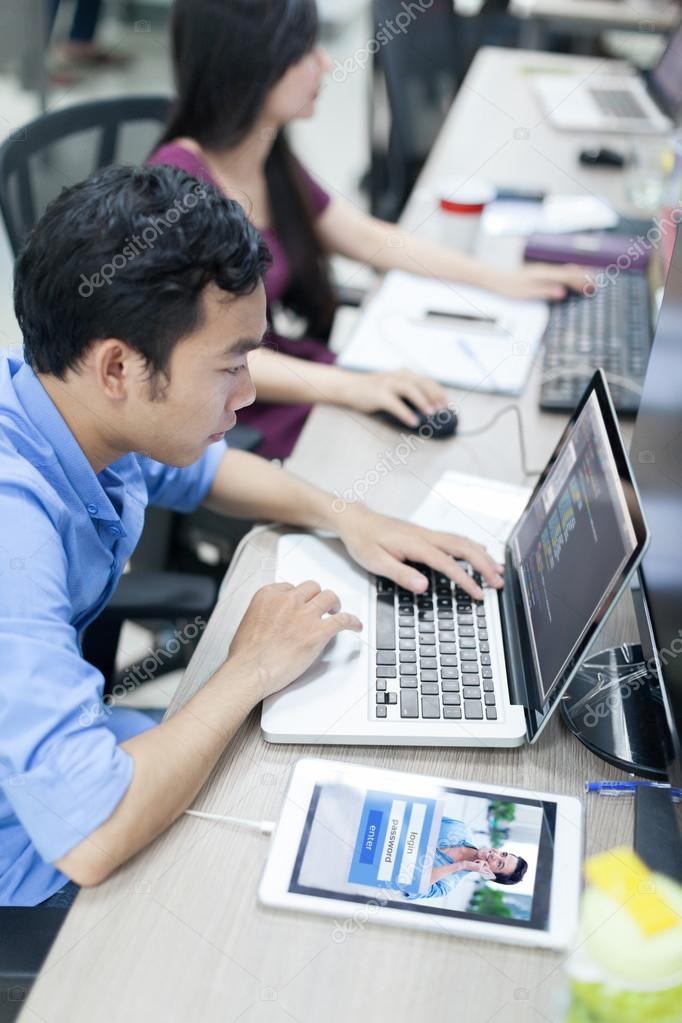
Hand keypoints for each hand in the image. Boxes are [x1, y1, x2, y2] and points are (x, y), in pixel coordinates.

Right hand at [228, 581, 361, 700]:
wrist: (249, 670)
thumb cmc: (246, 653)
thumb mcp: (249, 620)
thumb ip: (266, 612)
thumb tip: (274, 618)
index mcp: (270, 595)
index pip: (291, 587)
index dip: (298, 597)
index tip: (301, 603)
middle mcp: (289, 601)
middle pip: (312, 588)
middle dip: (317, 596)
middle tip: (320, 605)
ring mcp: (305, 615)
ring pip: (329, 598)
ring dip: (334, 604)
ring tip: (336, 611)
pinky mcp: (318, 632)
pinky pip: (342, 620)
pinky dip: (352, 621)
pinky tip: (355, 625)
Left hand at [335, 504, 502, 598]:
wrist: (354, 519)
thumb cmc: (363, 541)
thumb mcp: (375, 562)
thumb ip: (401, 574)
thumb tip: (424, 587)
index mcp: (415, 544)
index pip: (447, 563)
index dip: (465, 580)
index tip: (478, 593)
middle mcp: (426, 535)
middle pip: (464, 547)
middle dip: (484, 564)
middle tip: (499, 582)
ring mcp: (427, 533)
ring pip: (462, 541)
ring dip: (482, 555)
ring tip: (498, 570)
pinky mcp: (425, 534)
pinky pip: (455, 539)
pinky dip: (471, 547)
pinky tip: (479, 552)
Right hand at [342, 368, 448, 426]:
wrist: (350, 388)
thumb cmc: (375, 391)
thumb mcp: (394, 388)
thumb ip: (409, 395)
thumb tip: (428, 410)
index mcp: (405, 374)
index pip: (427, 381)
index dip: (439, 392)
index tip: (449, 404)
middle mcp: (398, 376)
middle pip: (421, 383)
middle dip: (434, 395)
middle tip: (444, 409)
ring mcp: (387, 383)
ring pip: (409, 388)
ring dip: (422, 400)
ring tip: (431, 413)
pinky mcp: (378, 394)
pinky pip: (394, 403)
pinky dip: (404, 412)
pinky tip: (412, 421)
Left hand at [492, 263, 590, 300]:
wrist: (496, 278)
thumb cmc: (510, 286)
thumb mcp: (527, 292)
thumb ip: (545, 291)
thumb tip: (562, 292)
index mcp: (545, 274)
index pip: (568, 277)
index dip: (582, 282)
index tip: (593, 287)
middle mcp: (546, 270)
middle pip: (570, 273)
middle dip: (584, 278)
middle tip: (598, 285)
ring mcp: (543, 271)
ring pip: (565, 272)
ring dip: (578, 276)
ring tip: (590, 280)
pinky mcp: (540, 274)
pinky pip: (559, 273)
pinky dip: (569, 275)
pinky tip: (571, 278)